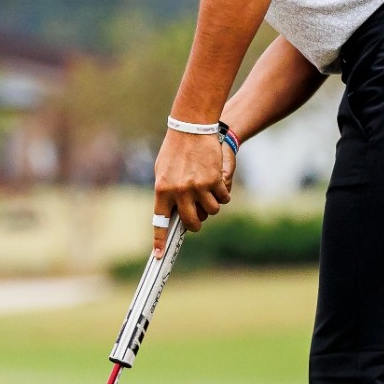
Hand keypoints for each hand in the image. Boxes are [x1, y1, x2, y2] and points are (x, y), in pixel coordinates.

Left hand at [152, 129, 234, 256]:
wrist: (192, 128)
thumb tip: (169, 212)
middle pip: (191, 222)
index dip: (160, 240)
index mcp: (162, 190)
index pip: (160, 221)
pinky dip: (223, 195)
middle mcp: (179, 192)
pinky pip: (223, 199)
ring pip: (211, 212)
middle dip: (196, 224)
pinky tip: (219, 185)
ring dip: (212, 206)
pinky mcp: (214, 181)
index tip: (160, 255)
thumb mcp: (162, 170)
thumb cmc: (175, 149)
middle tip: (197, 218)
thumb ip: (166, 192)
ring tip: (208, 193)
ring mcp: (198, 187)